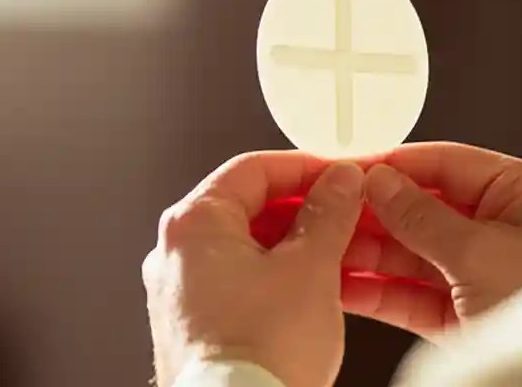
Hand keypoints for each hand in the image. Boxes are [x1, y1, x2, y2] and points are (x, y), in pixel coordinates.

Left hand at [143, 151, 364, 386]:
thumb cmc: (260, 354)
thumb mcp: (310, 269)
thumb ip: (328, 215)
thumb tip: (339, 183)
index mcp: (191, 224)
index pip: (252, 169)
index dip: (305, 167)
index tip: (340, 174)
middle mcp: (174, 254)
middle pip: (247, 209)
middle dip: (304, 210)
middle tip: (348, 214)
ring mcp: (179, 294)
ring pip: (245, 250)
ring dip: (295, 248)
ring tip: (342, 257)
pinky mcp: (193, 328)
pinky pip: (238, 285)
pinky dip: (276, 280)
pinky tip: (315, 294)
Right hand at [341, 142, 521, 338]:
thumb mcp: (481, 254)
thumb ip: (422, 216)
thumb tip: (380, 182)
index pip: (449, 164)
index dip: (395, 165)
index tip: (350, 167)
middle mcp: (506, 231)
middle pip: (423, 209)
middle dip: (373, 214)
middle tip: (327, 208)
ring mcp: (482, 274)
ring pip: (411, 254)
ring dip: (366, 252)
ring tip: (324, 246)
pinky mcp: (464, 315)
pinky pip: (411, 294)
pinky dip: (376, 289)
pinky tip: (342, 282)